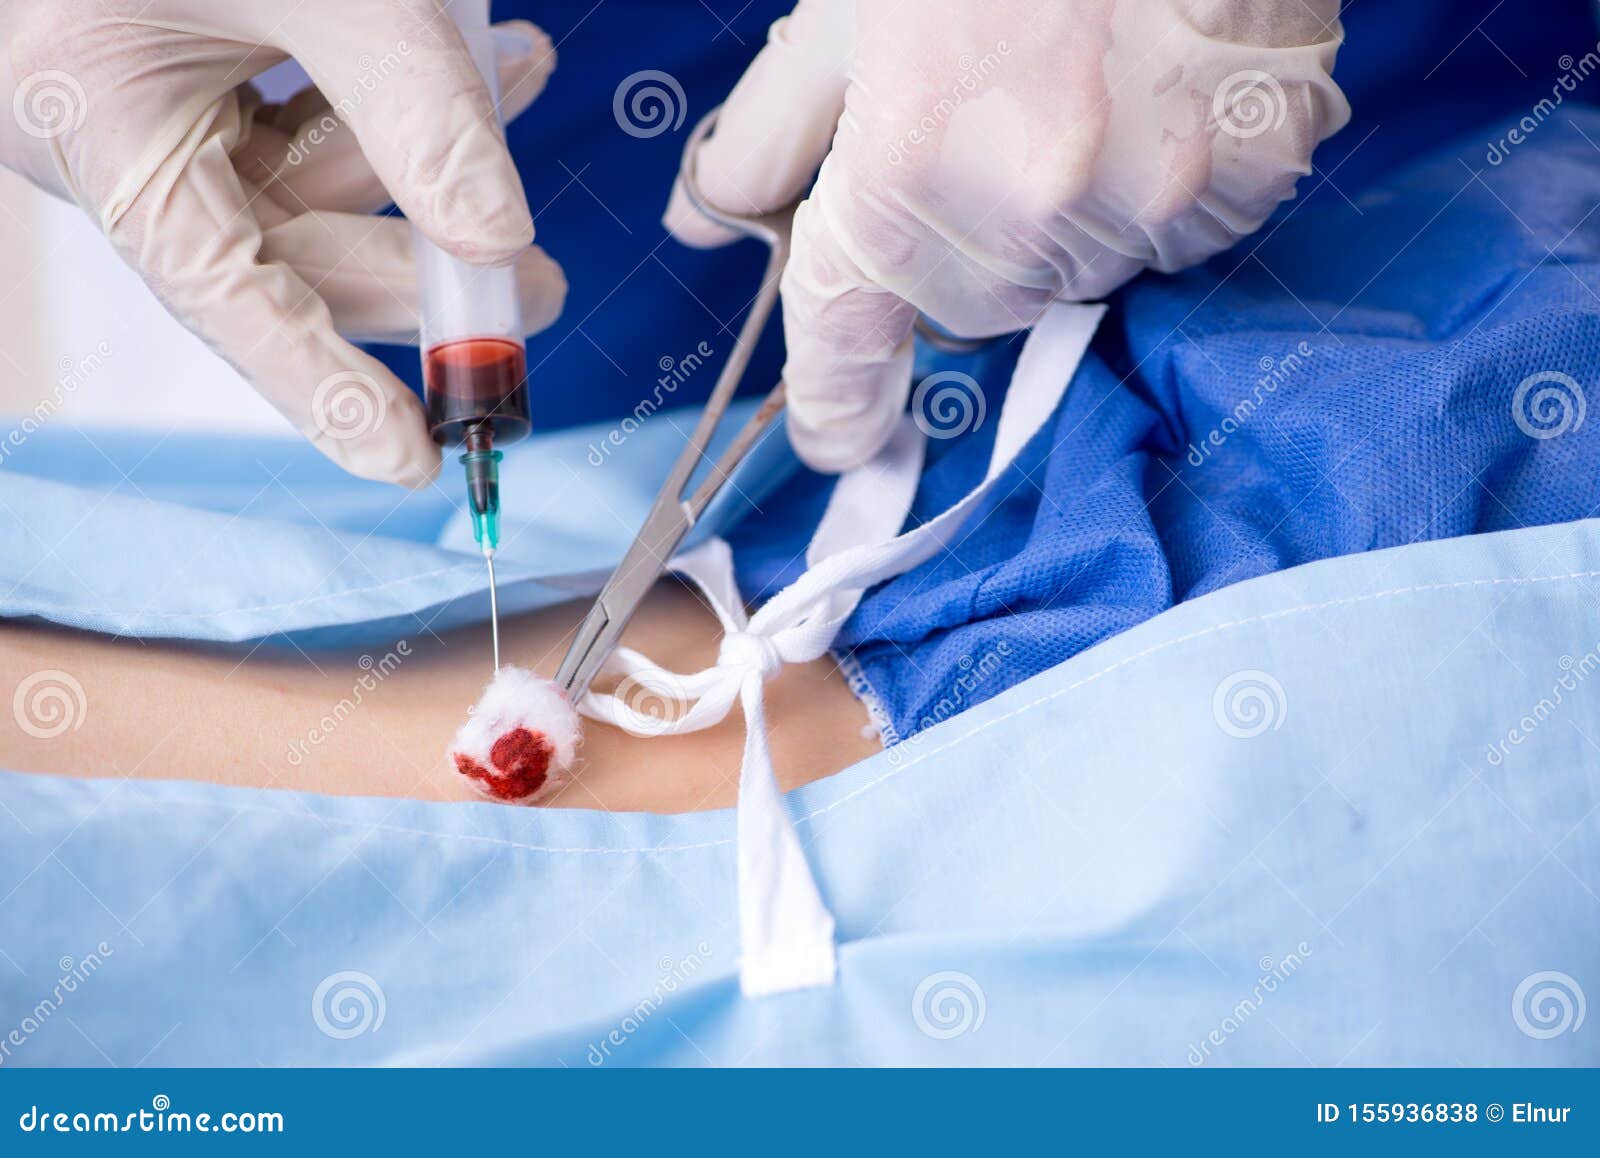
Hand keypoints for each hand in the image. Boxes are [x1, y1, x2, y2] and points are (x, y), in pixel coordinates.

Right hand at [0, 1, 567, 487]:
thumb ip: (413, 109)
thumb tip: (499, 238)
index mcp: (106, 139)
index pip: (236, 307)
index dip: (331, 395)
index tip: (418, 465)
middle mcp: (124, 139)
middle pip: (294, 252)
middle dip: (427, 261)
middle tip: (541, 282)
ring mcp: (156, 95)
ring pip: (313, 175)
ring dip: (427, 153)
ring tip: (526, 79)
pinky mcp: (191, 53)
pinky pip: (305, 106)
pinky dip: (391, 91)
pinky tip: (480, 50)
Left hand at [666, 0, 1347, 470]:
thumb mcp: (846, 14)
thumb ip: (772, 132)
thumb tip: (714, 212)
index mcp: (899, 177)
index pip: (845, 345)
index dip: (835, 407)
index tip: (836, 439)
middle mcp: (1020, 219)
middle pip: (965, 313)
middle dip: (953, 252)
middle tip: (979, 136)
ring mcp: (1142, 210)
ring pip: (1067, 283)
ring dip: (1052, 226)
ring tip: (1068, 97)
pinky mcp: (1243, 185)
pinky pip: (1169, 244)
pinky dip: (1145, 199)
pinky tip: (1141, 104)